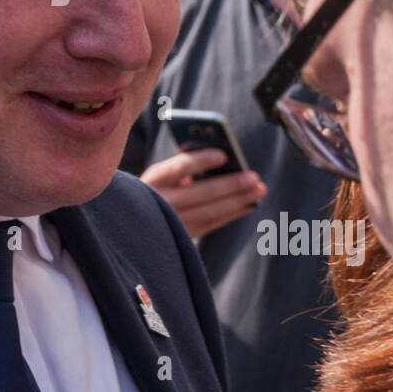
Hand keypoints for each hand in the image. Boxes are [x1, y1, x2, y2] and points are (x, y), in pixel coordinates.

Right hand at [139, 149, 266, 238]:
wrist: (133, 222)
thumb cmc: (157, 186)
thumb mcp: (162, 174)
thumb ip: (184, 168)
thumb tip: (222, 164)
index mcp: (154, 179)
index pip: (178, 168)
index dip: (200, 161)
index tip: (223, 155)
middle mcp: (160, 202)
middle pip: (201, 193)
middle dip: (231, 185)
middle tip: (255, 177)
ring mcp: (171, 223)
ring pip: (210, 211)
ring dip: (238, 200)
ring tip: (259, 189)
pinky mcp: (183, 236)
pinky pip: (212, 224)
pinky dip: (232, 213)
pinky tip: (248, 204)